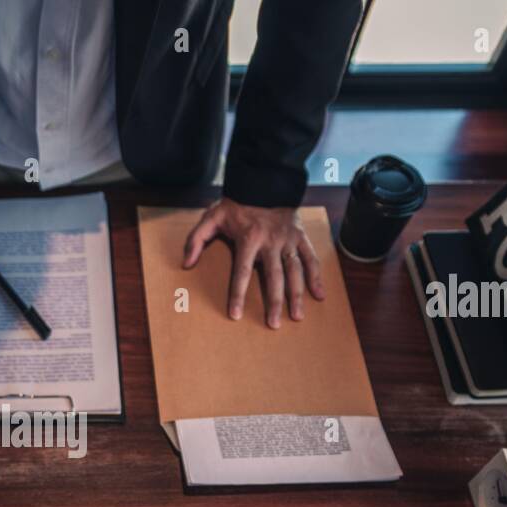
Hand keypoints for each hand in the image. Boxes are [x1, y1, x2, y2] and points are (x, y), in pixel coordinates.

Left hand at [183, 199, 324, 326]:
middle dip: (273, 302)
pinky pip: (310, 258)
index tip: (236, 314)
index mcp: (248, 239)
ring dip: (296, 295)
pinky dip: (316, 276)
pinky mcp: (300, 237)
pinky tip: (319, 295)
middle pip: (273, 277)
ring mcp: (287, 240)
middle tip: (273, 324)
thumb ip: (196, 239)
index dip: (238, 294)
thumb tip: (186, 264)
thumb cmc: (236, 204)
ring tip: (297, 316)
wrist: (264, 182)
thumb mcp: (211, 217)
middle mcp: (270, 242)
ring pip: (295, 271)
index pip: (242, 272)